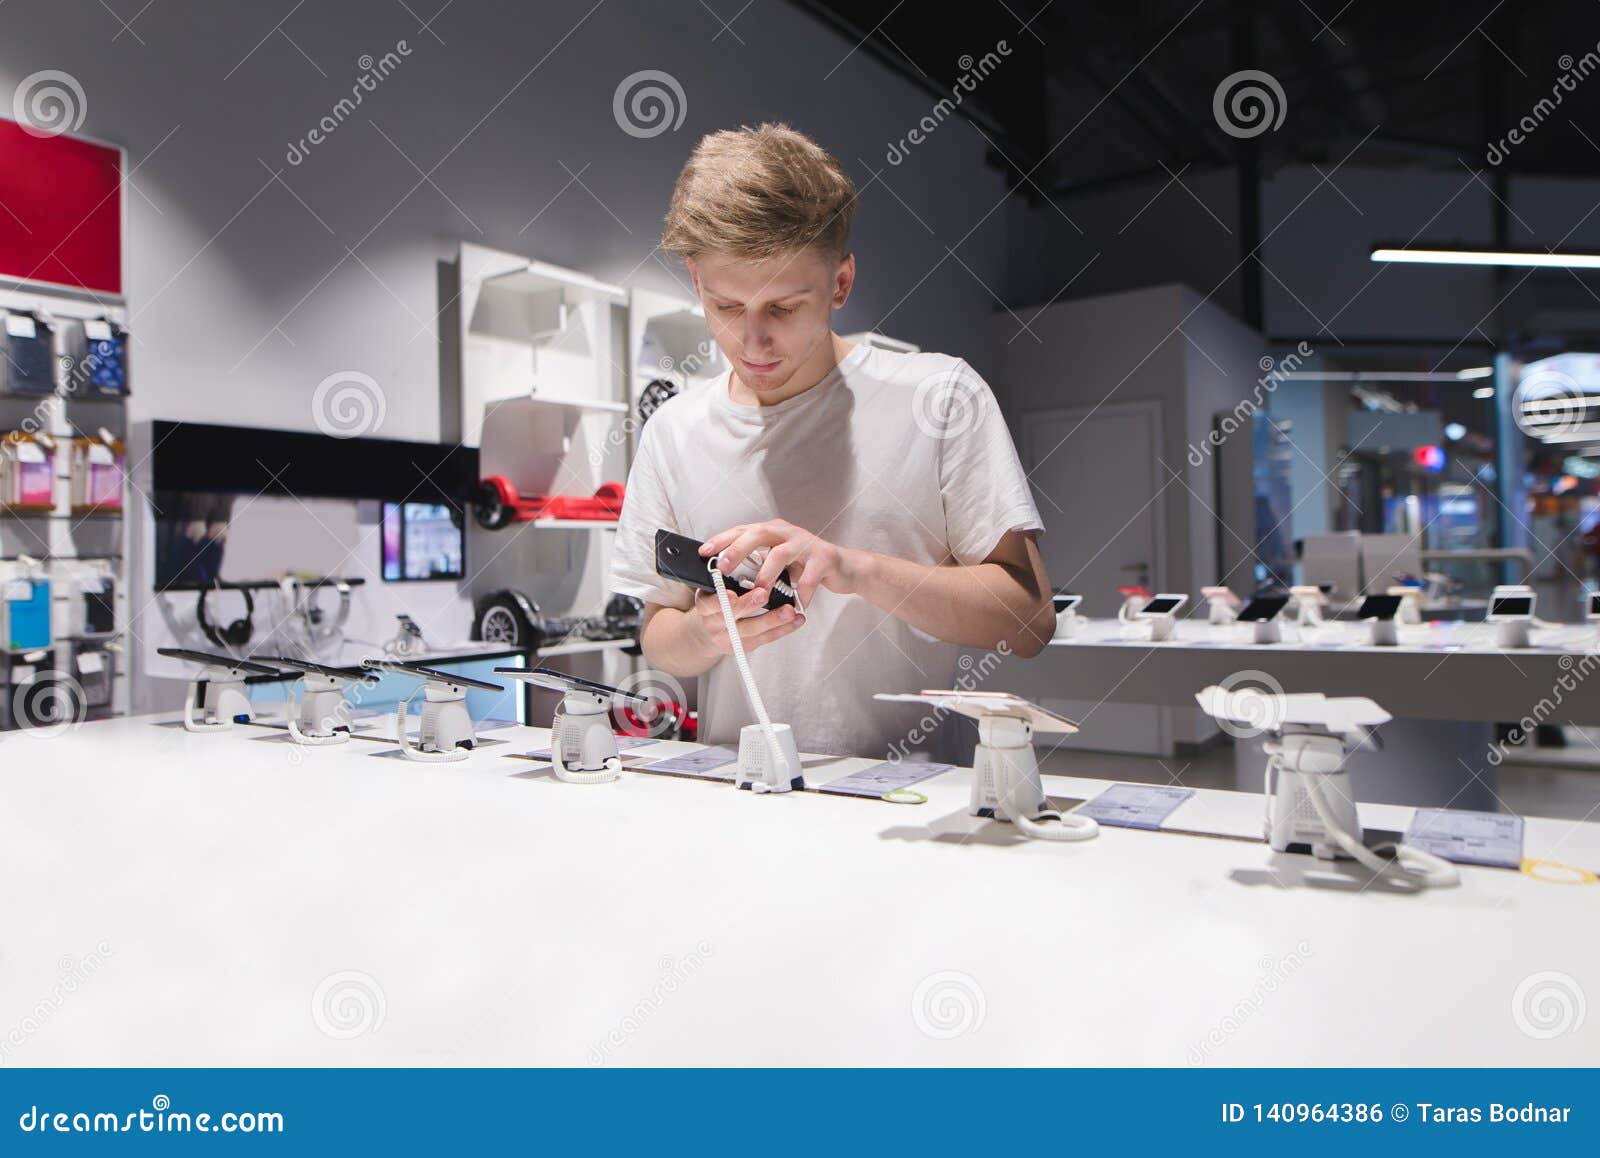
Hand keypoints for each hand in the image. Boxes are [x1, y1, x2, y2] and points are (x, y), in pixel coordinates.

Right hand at [691, 586, 804, 659]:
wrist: (710, 630)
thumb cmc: (717, 601)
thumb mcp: (714, 587)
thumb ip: (726, 576)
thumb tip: (749, 556)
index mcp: (704, 605)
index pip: (710, 603)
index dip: (721, 600)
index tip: (732, 594)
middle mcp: (714, 624)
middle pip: (731, 618)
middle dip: (748, 605)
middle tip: (763, 594)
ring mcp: (729, 639)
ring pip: (752, 630)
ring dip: (772, 619)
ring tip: (789, 610)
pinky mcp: (745, 647)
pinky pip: (766, 638)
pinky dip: (783, 629)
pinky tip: (797, 620)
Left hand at [699, 519, 861, 607]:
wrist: (846, 567)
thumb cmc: (807, 566)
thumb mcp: (779, 560)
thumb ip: (757, 562)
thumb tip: (727, 575)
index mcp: (772, 531)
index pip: (742, 530)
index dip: (722, 540)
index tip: (704, 552)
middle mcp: (787, 532)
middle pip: (757, 534)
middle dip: (738, 550)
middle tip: (723, 568)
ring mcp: (806, 543)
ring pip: (780, 555)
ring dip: (766, 575)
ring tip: (759, 593)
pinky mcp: (825, 557)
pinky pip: (810, 576)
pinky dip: (802, 592)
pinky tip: (797, 605)